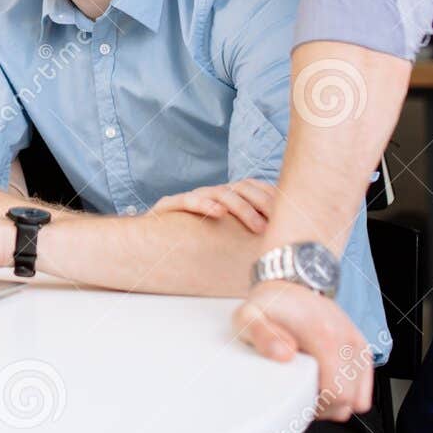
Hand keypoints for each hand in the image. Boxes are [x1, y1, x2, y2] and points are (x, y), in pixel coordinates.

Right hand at [151, 178, 275, 233]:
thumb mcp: (222, 239)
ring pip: (219, 193)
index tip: (288, 213)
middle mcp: (208, 194)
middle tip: (275, 225)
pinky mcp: (168, 206)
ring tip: (257, 225)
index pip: (252, 187)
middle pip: (241, 188)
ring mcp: (190, 198)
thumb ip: (243, 235)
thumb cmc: (187, 244)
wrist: (143, 245)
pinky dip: (203, 204)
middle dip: (262, 204)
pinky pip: (186, 200)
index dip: (270, 196)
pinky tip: (217, 213)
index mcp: (224, 198)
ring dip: (241, 207)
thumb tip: (278, 243)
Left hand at [233, 280, 373, 420]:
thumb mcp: (250, 317)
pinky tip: (325, 380)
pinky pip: (363, 388)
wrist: (287, 286)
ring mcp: (356, 343)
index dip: (317, 406)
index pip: (337, 394)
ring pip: (358, 398)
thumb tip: (284, 355)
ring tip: (310, 384)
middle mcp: (346, 338)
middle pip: (348, 401)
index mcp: (324, 334)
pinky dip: (347, 392)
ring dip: (336, 400)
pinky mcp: (361, 348)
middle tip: (300, 391)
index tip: (298, 398)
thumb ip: (262, 336)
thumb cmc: (269, 306)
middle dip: (325, 406)